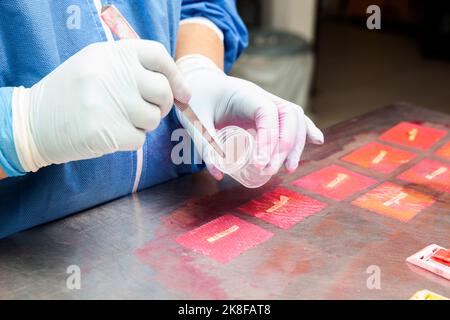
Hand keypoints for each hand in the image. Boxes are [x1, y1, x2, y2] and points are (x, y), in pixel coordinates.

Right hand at [13, 40, 189, 171]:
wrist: (34, 121)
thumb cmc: (71, 93)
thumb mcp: (96, 66)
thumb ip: (131, 69)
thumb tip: (175, 88)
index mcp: (111, 53)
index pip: (158, 55)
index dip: (175, 76)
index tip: (183, 93)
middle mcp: (114, 74)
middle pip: (163, 91)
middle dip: (162, 105)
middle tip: (149, 110)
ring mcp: (112, 103)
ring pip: (153, 118)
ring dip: (143, 124)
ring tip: (119, 120)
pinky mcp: (109, 132)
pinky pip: (139, 139)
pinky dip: (129, 140)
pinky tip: (109, 133)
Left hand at [176, 55, 323, 179]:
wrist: (199, 81)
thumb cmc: (196, 99)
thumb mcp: (195, 121)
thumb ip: (205, 146)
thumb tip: (219, 175)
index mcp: (244, 94)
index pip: (267, 113)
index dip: (270, 138)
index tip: (261, 164)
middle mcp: (261, 96)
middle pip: (288, 115)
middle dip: (286, 145)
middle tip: (271, 169)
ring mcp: (268, 102)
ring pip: (294, 118)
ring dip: (296, 143)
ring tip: (288, 168)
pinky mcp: (269, 111)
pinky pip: (293, 118)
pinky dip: (305, 130)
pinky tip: (317, 141)